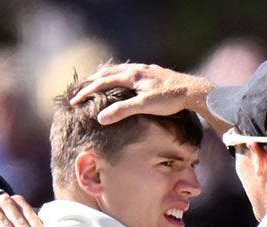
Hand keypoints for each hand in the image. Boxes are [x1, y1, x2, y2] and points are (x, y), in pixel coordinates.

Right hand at [70, 62, 216, 126]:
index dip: (86, 92)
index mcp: (131, 75)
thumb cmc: (169, 99)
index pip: (102, 82)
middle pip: (107, 72)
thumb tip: (100, 118)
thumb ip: (122, 111)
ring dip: (103, 76)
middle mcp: (136, 69)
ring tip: (94, 82)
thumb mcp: (144, 106)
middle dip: (90, 82)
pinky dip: (117, 75)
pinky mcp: (152, 73)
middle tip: (77, 91)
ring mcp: (145, 69)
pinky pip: (129, 71)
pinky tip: (121, 80)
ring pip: (118, 70)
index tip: (74, 101)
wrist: (193, 91)